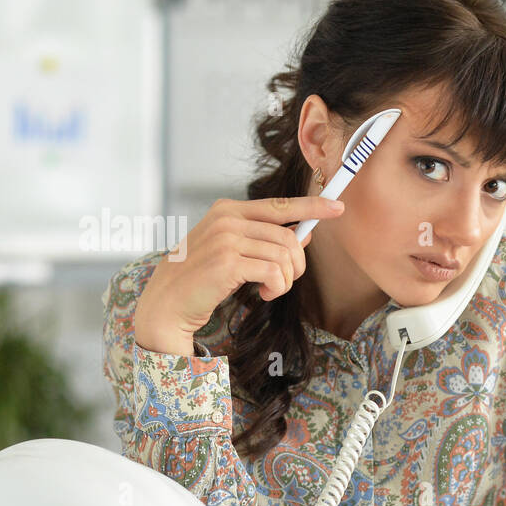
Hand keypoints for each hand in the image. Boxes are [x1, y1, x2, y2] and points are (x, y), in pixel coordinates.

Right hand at [134, 195, 344, 352]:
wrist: (167, 301)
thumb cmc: (201, 277)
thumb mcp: (232, 251)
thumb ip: (264, 240)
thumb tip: (305, 235)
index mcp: (228, 210)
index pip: (280, 205)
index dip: (312, 206)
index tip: (337, 207)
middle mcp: (227, 219)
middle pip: (288, 236)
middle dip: (297, 264)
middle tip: (286, 281)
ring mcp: (226, 239)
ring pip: (284, 255)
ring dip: (286, 280)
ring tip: (271, 290)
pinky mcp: (227, 263)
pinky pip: (274, 273)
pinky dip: (277, 288)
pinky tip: (263, 295)